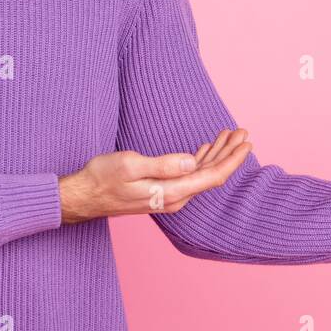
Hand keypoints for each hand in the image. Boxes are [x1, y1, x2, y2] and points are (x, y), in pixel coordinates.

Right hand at [58, 128, 252, 224]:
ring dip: (217, 154)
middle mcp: (176, 198)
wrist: (84, 196)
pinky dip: (201, 159)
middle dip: (229, 153)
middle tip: (243, 132)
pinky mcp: (162, 191)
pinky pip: (190, 175)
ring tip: (230, 135)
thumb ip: (163, 165)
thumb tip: (192, 161)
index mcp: (171, 192)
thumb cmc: (103, 178)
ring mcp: (170, 196)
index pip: (212, 176)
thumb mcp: (130, 165)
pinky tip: (206, 149)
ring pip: (201, 174)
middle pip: (211, 175)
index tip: (246, 142)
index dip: (232, 159)